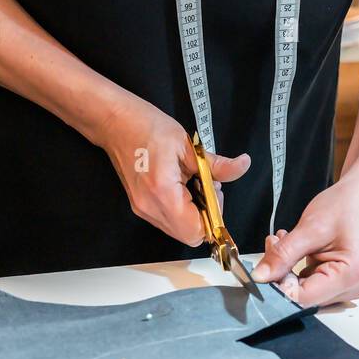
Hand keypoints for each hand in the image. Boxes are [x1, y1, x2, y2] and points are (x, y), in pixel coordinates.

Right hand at [99, 92, 250, 246]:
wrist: (115, 123)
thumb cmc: (147, 127)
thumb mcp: (188, 144)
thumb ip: (217, 164)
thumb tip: (242, 166)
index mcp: (163, 192)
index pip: (197, 230)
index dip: (214, 216)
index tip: (215, 192)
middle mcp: (150, 208)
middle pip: (189, 235)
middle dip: (206, 216)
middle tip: (207, 185)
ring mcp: (142, 210)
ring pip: (179, 231)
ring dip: (194, 214)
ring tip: (193, 183)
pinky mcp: (140, 206)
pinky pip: (168, 221)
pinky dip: (182, 210)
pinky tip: (182, 186)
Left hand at [250, 172, 358, 307]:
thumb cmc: (345, 206)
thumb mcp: (310, 228)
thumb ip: (284, 254)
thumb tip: (260, 277)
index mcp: (350, 276)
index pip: (304, 297)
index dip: (279, 285)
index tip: (263, 266)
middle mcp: (351, 287)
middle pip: (303, 295)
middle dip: (281, 273)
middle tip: (273, 243)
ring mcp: (345, 285)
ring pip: (303, 288)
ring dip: (286, 267)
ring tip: (282, 239)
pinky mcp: (337, 280)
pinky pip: (308, 281)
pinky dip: (295, 266)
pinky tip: (292, 245)